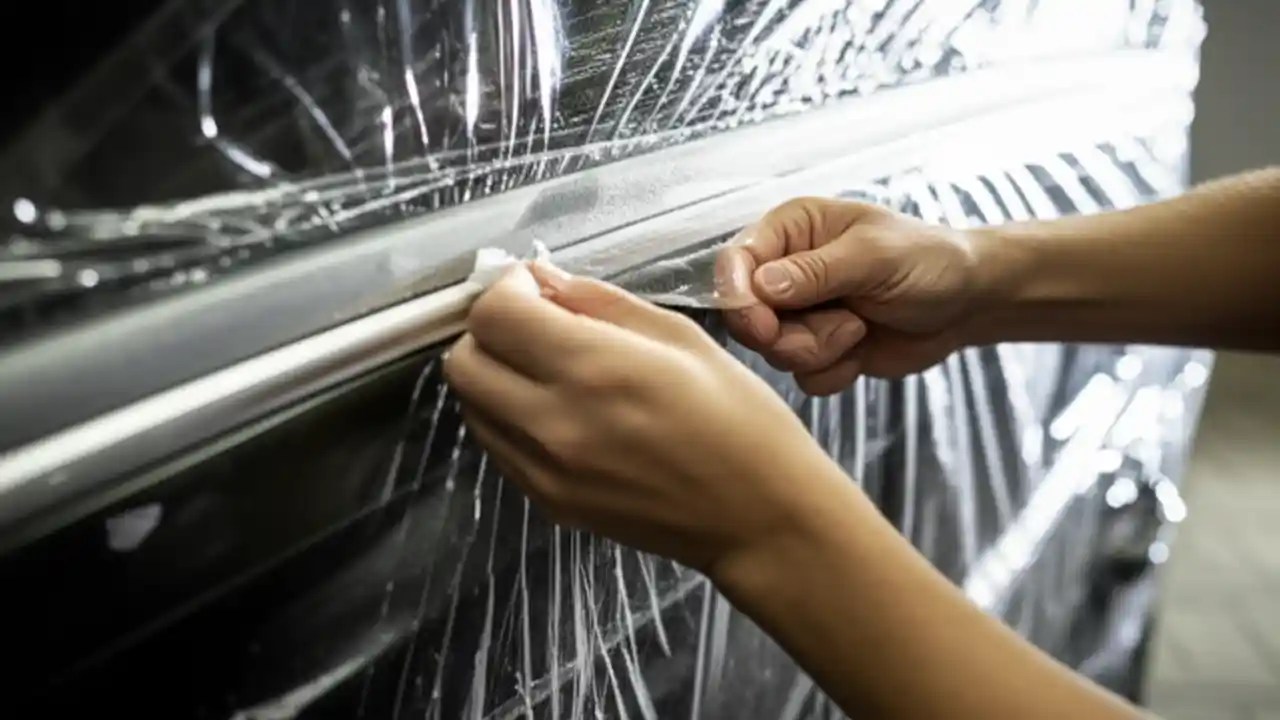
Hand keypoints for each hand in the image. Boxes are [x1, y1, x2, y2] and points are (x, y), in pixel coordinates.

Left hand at [443, 263, 847, 574]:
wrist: (759, 517)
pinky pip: (496, 446)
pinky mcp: (547, 502)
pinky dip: (508, 417)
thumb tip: (545, 281)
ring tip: (547, 368)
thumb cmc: (739, 423)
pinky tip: (556, 409)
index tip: (535, 285)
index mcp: (592, 369)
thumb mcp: (681, 338)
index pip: (493, 314)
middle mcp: (554, 422)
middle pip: (462, 361)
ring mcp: (545, 470)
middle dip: (489, 330)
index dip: (507, 288)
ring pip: (470, 406)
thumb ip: (600, 303)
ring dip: (493, 375)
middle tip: (534, 323)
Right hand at [723, 198, 984, 393]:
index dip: (738, 297)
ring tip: (858, 329)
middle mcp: (786, 270)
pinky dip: (833, 371)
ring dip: (818, 350)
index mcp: (792, 230)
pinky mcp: (817, 349)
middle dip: (787, 333)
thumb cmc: (928, 261)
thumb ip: (817, 270)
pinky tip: (862, 349)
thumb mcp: (876, 257)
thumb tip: (760, 286)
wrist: (967, 303)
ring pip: (772, 351)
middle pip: (745, 316)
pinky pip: (801, 376)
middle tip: (839, 328)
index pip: (736, 262)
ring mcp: (800, 313)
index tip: (763, 323)